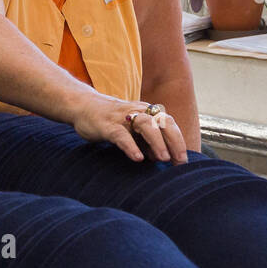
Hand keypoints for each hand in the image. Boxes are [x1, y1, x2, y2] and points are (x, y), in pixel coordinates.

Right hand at [68, 93, 188, 164]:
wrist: (83, 106)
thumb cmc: (111, 120)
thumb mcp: (132, 130)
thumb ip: (147, 141)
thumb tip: (162, 157)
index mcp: (147, 113)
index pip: (169, 125)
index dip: (178, 142)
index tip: (183, 161)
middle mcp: (139, 112)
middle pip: (163, 122)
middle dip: (174, 141)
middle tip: (180, 161)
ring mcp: (123, 118)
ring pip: (145, 125)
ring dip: (157, 142)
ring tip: (163, 158)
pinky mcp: (107, 125)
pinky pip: (121, 135)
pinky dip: (131, 146)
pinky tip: (137, 158)